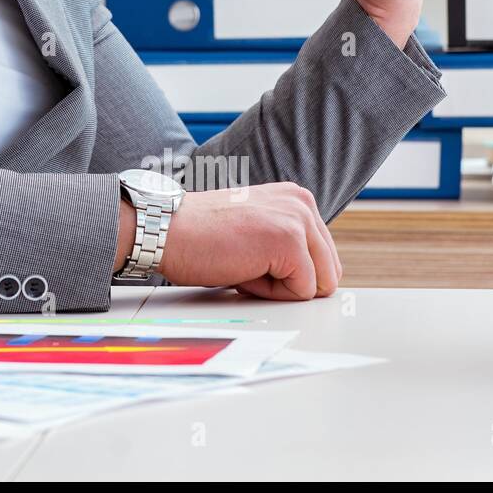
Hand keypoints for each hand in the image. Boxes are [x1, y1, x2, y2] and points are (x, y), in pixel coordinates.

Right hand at [148, 183, 342, 299]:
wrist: (163, 230)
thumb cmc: (200, 236)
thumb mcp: (256, 230)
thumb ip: (289, 244)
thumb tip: (314, 282)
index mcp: (297, 199)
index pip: (325, 259)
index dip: (287, 273)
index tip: (251, 256)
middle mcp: (302, 203)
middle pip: (328, 273)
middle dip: (289, 282)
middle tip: (246, 262)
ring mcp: (297, 219)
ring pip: (318, 285)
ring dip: (278, 287)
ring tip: (243, 263)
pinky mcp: (289, 241)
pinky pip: (300, 293)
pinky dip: (268, 292)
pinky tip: (240, 268)